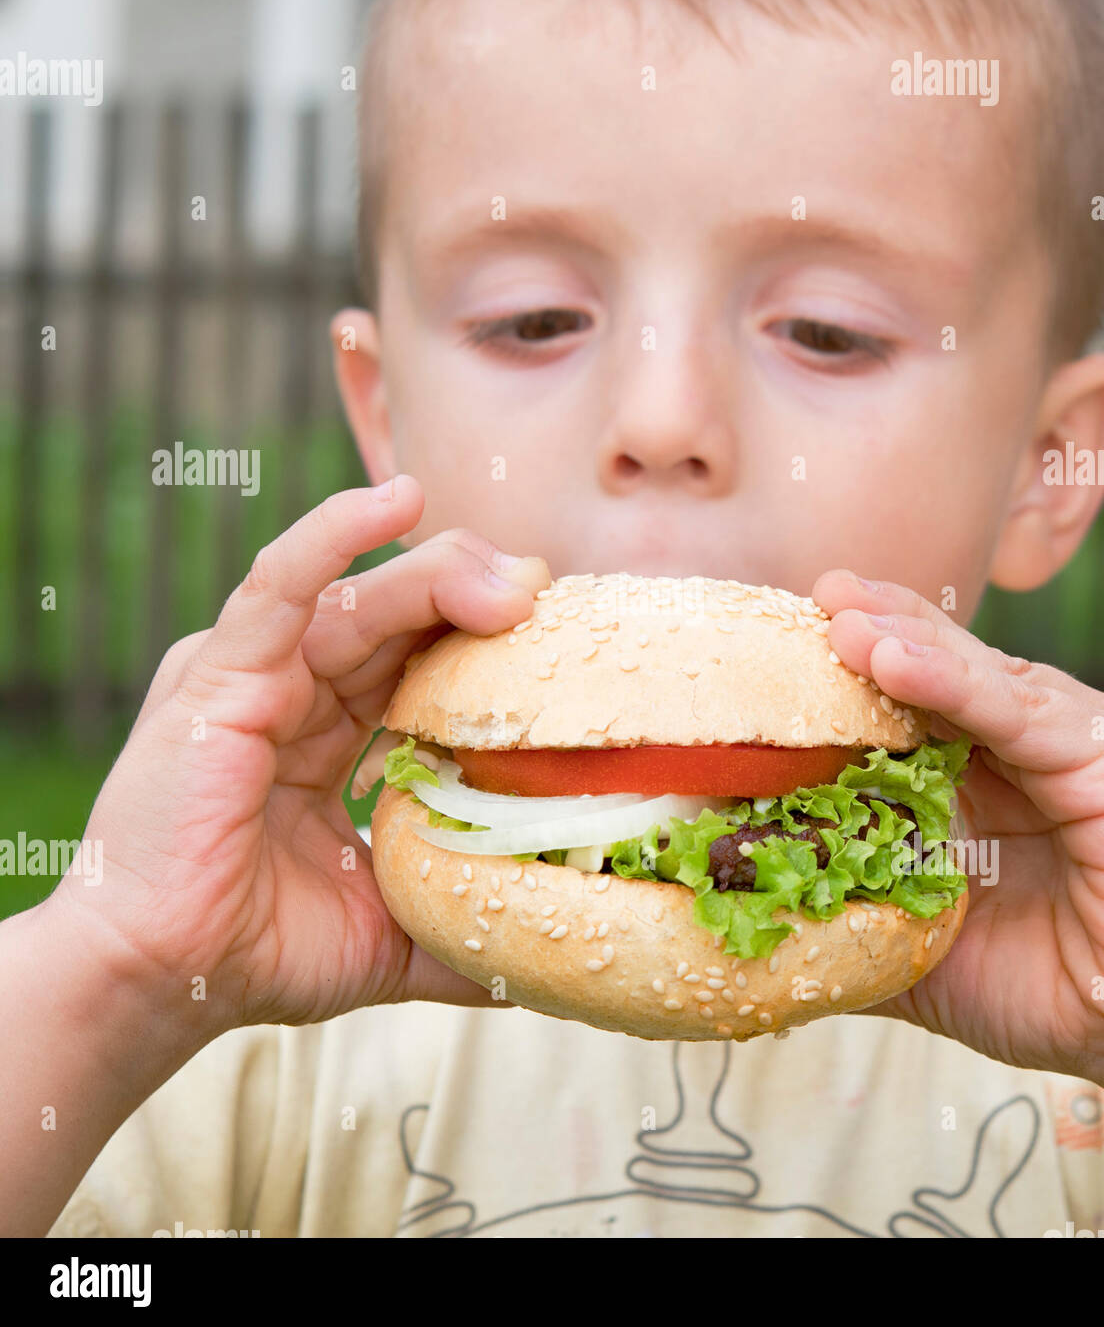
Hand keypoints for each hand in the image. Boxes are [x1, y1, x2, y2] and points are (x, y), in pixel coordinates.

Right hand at [49, 475, 549, 1041]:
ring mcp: (256, 675)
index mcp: (333, 732)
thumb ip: (454, 927)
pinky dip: (332, 537)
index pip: (424, 661)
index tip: (563, 636)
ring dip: (438, 575)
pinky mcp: (217, 671)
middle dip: (478, 596)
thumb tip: (531, 972)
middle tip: (545, 596)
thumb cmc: (259, 953)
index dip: (490, 641)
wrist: (160, 981)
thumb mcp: (387, 932)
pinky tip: (397, 502)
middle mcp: (297, 690)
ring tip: (511, 579)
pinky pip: (278, 585)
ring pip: (358, 597)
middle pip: (401, 617)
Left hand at [812, 570, 1103, 1093]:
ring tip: (841, 621)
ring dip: (903, 642)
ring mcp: (1074, 738)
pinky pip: (1019, 713)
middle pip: (941, 663)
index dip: (852, 663)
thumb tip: (758, 918)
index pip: (911, 696)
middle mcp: (1030, 739)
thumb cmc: (1044, 990)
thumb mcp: (922, 946)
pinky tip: (893, 659)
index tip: (783, 636)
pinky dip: (954, 685)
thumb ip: (855, 917)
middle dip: (876, 626)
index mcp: (985, 772)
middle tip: (818, 595)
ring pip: (975, 676)